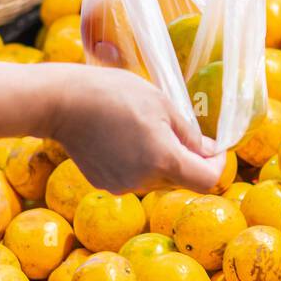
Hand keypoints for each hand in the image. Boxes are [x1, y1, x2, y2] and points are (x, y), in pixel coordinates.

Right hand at [46, 64, 225, 193]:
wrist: (62, 102)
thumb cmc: (115, 94)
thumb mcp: (163, 104)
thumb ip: (189, 133)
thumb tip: (209, 151)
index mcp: (164, 160)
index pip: (207, 180)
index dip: (217, 164)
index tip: (215, 148)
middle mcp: (144, 180)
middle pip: (182, 180)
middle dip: (188, 159)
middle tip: (178, 130)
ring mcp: (122, 185)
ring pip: (157, 178)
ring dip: (161, 160)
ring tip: (143, 128)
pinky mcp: (104, 183)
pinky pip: (133, 177)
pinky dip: (138, 162)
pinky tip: (122, 138)